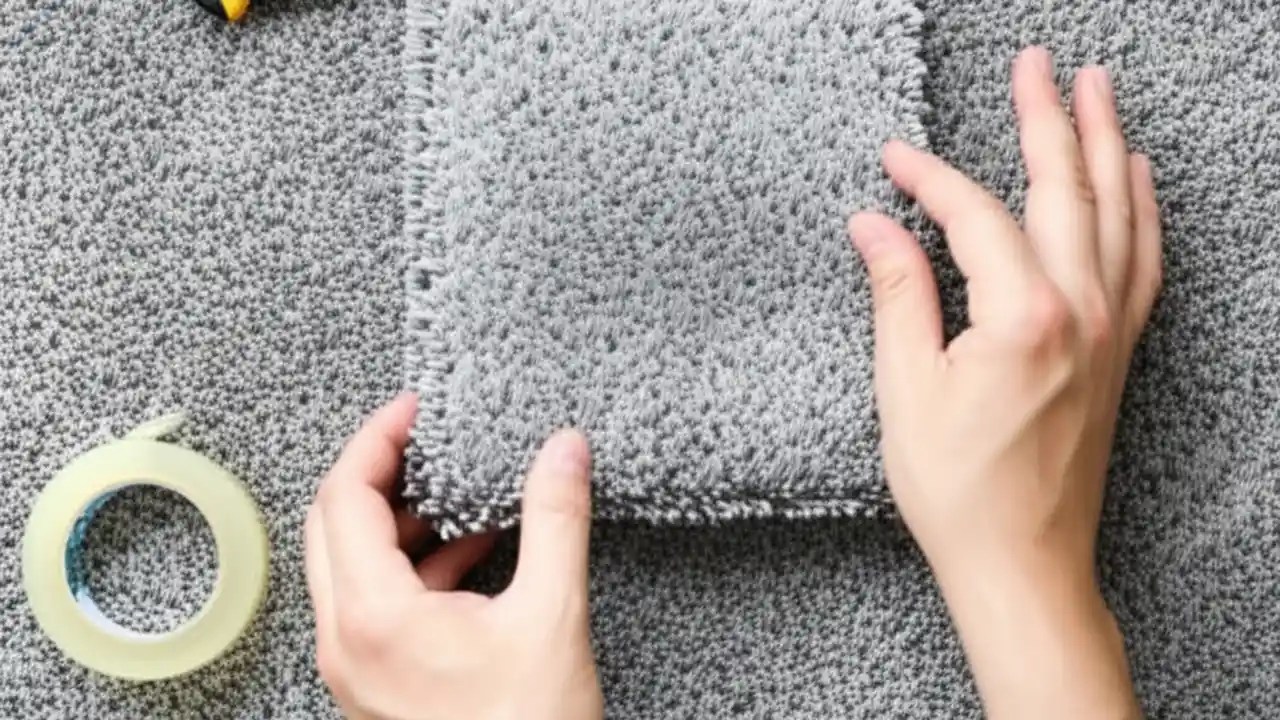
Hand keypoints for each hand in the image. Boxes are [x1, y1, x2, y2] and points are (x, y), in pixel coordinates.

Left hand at [304, 394, 602, 719]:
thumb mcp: (552, 615)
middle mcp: (346, 641)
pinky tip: (470, 551)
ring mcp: (356, 667)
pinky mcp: (377, 683)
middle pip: (332, 524)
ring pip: (350, 565)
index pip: (344, 496)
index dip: (377, 437)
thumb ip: (555, 521)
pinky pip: (375, 602)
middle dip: (378, 471)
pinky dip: (412, 563)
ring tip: (454, 490)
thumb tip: (563, 450)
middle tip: (423, 436)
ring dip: (396, 518)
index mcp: (374, 617)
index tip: (415, 408)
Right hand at [849, 47, 1159, 718]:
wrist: (1023, 562)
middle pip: (1065, 188)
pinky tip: (1138, 179)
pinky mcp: (1119, 352)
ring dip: (1106, 144)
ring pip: (1117, 212)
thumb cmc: (959, 490)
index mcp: (1023, 315)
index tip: (894, 158)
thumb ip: (898, 295)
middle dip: (1047, 117)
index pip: (975, 215)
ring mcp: (1110, 329)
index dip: (929, 178)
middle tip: (1037, 63)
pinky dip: (1143, 210)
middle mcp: (1081, 310)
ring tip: (1097, 90)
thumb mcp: (906, 391)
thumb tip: (875, 226)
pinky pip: (1144, 260)